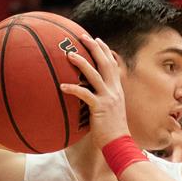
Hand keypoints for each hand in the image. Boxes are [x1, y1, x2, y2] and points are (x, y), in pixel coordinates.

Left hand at [59, 34, 130, 148]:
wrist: (120, 144)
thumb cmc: (112, 131)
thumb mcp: (110, 111)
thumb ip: (103, 99)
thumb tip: (90, 95)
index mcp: (117, 90)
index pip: (112, 64)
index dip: (105, 50)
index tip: (96, 39)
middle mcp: (114, 91)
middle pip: (105, 63)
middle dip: (94, 48)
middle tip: (83, 36)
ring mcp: (108, 98)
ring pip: (95, 74)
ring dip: (82, 63)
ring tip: (69, 55)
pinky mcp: (100, 108)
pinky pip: (84, 94)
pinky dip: (73, 88)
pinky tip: (62, 86)